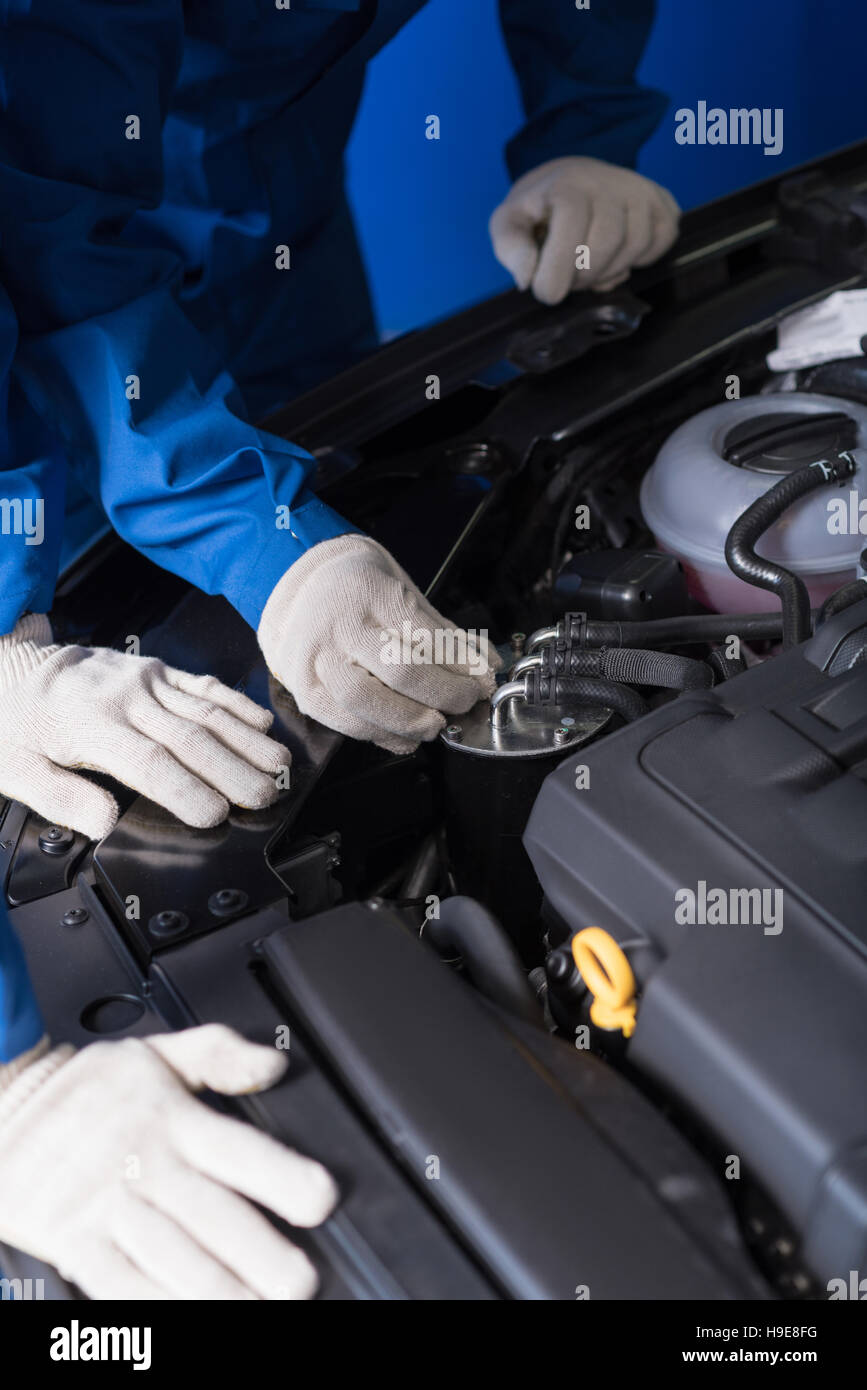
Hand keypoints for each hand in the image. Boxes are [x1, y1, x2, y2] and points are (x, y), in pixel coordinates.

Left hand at [0, 615, 289, 840]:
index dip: (187, 790)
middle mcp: (125, 697)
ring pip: (207, 710)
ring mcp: (146, 679)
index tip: (215, 816)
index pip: (150, 762)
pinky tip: (262, 723)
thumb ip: (59, 798)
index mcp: (91, 724)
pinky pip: (204, 685)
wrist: (11, 665)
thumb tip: (105, 822)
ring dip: (248, 740)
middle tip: (267, 797)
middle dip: (235, 771)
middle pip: (191, 737)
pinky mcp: (157, 669)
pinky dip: (237, 704)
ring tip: (280, 766)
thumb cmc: (14, 721)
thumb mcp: (14, 768)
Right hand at [0, 1025, 337, 1298]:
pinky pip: (118, 1282)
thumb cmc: (87, 1088)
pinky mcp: (75, 1241)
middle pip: (212, 1217)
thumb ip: (220, 1054)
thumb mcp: (158, 1051)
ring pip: (171, 1258)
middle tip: (300, 1281)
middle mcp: (145, 1165)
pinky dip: (153, 1306)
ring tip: (258, 1311)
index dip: (282, 1175)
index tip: (319, 1198)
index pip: (238, 1149)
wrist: (4, 1106)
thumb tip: (274, 1063)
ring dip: (218, 1291)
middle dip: (261, 1255)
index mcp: (173, 1119)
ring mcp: (108, 1208)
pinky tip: (183, 1319)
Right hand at [257, 535, 500, 754]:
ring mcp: (317, 658)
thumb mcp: (404, 594)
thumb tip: (487, 666)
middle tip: (465, 702)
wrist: (301, 592)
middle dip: (443, 694)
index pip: (425, 636)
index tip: (484, 679)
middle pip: (400, 670)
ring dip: (409, 721)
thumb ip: (444, 633)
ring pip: (365, 701)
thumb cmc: (362, 594)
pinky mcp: (304, 688)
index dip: (462, 665)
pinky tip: (405, 737)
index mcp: (370, 591)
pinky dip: (380, 735)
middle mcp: (340, 624)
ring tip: (436, 725)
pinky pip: (343, 722)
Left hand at [490, 155, 679, 303]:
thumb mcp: (510, 222)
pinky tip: (616, 256)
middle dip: (583, 275)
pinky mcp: (664, 204)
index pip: (571, 225)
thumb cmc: (540, 209)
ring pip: (635, 247)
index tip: (546, 292)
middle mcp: (611, 181)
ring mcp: (641, 191)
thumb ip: (511, 247)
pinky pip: (661, 243)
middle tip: (568, 279)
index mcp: (569, 183)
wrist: (575, 181)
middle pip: (606, 242)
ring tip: (589, 267)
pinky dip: (639, 261)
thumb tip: (527, 277)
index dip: (558, 268)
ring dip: (609, 272)